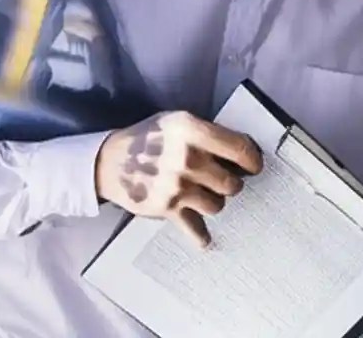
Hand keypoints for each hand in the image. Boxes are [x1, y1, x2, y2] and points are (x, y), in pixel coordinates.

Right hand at [95, 111, 263, 247]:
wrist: (108, 162)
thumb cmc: (149, 139)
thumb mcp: (178, 121)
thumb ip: (209, 133)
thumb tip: (243, 151)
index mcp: (192, 131)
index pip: (240, 149)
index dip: (252, 160)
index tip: (254, 166)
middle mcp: (187, 159)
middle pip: (231, 183)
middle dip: (231, 183)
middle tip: (223, 180)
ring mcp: (177, 186)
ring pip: (218, 205)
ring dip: (214, 201)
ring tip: (204, 194)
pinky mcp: (166, 208)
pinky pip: (195, 229)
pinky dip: (201, 236)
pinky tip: (207, 240)